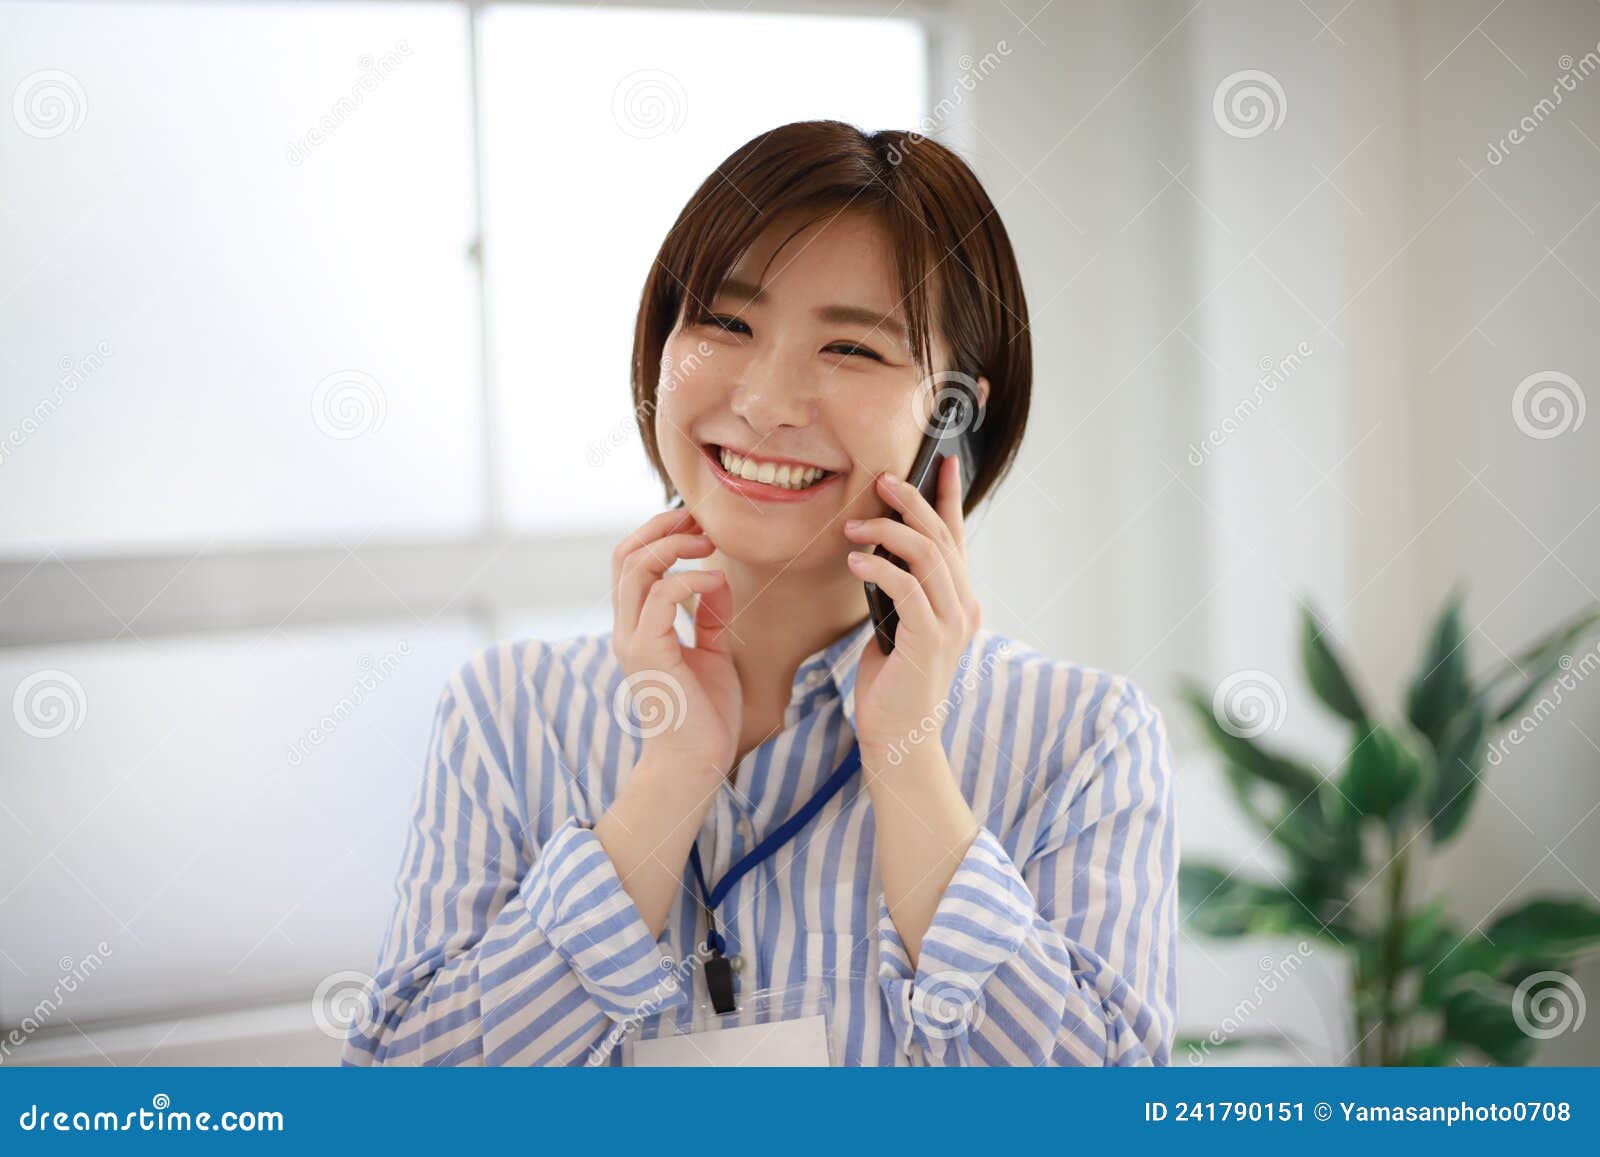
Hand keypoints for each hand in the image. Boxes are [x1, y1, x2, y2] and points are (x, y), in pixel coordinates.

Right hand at [609, 506, 740, 779]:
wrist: (697, 762)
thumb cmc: (705, 713)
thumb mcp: (711, 651)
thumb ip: (709, 616)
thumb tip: (715, 578)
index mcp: (637, 627)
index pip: (629, 563)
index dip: (658, 533)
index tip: (697, 524)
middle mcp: (627, 630)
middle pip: (624, 555)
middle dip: (661, 527)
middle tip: (699, 520)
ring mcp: (633, 641)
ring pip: (635, 567)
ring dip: (674, 545)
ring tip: (708, 543)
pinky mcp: (649, 654)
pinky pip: (661, 597)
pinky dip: (691, 579)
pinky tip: (716, 583)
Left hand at [843, 453, 981, 756]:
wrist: (899, 734)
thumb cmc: (893, 680)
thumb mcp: (897, 624)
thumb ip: (900, 590)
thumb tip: (877, 552)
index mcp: (960, 599)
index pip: (957, 537)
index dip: (949, 496)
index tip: (942, 460)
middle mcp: (964, 605)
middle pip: (942, 536)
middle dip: (912, 501)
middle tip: (881, 480)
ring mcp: (952, 622)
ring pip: (928, 554)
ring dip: (888, 532)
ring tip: (854, 528)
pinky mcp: (930, 639)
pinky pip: (907, 587)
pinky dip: (880, 567)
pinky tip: (856, 561)